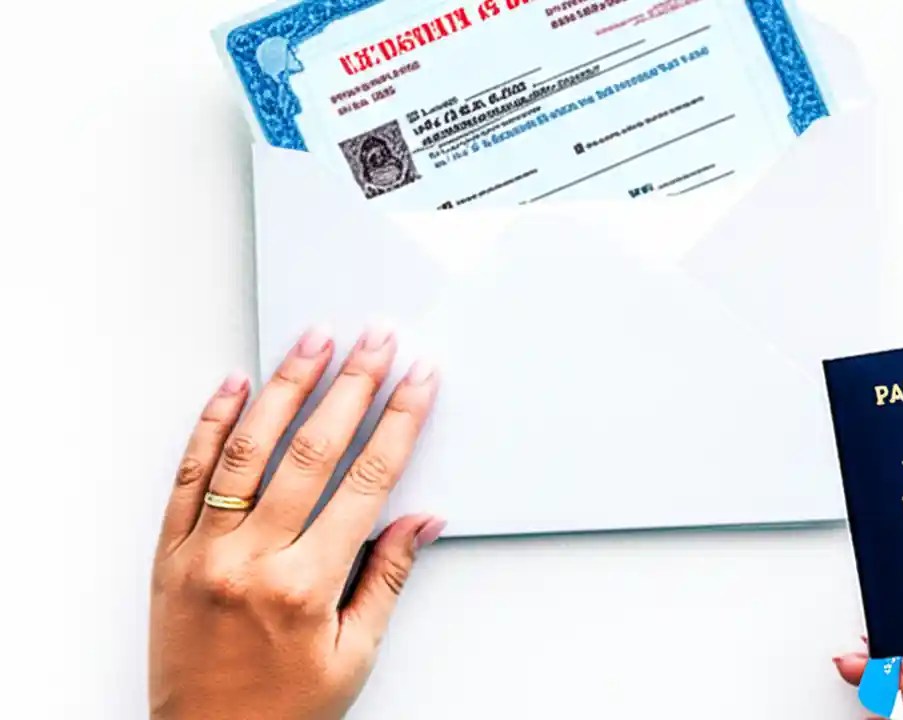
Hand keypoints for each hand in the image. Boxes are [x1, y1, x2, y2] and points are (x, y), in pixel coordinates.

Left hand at [149, 326, 442, 719]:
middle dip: (353, 385)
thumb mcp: (352, 655)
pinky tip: (235, 384)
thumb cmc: (284, 711)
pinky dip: (210, 424)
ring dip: (286, 386)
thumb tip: (421, 519)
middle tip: (376, 339)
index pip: (366, 482)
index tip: (419, 381)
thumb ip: (386, 578)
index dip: (400, 423)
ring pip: (248, 448)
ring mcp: (203, 551)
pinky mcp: (168, 553)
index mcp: (305, 587)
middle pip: (313, 451)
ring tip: (313, 340)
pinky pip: (188, 475)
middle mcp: (251, 559)